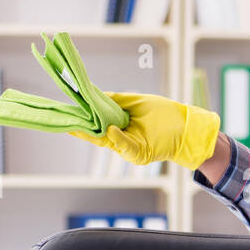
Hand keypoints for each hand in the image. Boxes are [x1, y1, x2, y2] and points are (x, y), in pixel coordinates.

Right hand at [70, 91, 220, 169]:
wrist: (186, 126)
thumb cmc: (163, 113)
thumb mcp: (136, 102)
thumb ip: (116, 100)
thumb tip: (94, 96)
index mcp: (118, 125)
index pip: (94, 122)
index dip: (80, 118)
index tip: (66, 111)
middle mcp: (120, 138)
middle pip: (95, 134)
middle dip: (79, 128)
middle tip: (62, 120)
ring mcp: (128, 147)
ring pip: (106, 142)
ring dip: (91, 134)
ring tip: (76, 125)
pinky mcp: (139, 153)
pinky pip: (125, 146)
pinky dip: (118, 138)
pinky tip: (110, 129)